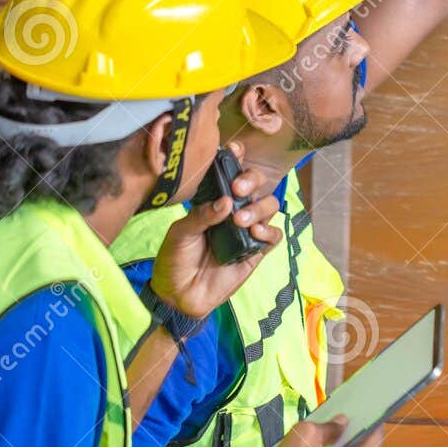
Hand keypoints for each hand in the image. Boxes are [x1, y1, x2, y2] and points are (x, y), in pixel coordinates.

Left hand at [150, 142, 281, 317]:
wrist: (179, 296)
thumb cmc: (174, 260)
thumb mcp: (180, 234)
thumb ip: (202, 215)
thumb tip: (227, 200)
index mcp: (213, 201)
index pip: (230, 173)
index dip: (236, 159)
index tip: (235, 150)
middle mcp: (233, 211)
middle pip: (256, 184)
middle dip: (252, 180)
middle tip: (238, 188)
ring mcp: (246, 230)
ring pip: (269, 206)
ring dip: (258, 208)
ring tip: (240, 221)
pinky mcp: (255, 252)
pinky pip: (273, 236)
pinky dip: (268, 231)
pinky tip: (254, 233)